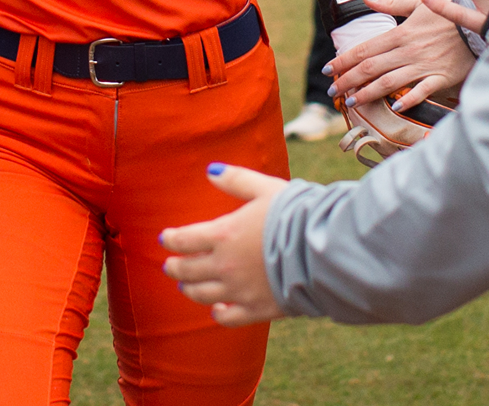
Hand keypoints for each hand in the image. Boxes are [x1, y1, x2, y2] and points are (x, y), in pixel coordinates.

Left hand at [160, 164, 288, 326]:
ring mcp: (239, 290)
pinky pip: (229, 318)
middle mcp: (225, 265)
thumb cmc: (295, 214)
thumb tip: (211, 171)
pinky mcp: (257, 309)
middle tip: (170, 265)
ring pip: (202, 295)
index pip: (184, 240)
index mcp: (223, 234)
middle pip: (187, 270)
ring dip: (189, 289)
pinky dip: (218, 314)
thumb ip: (237, 180)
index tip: (166, 239)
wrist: (322, 251)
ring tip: (185, 285)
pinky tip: (216, 310)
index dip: (172, 239)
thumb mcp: (265, 188)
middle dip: (175, 267)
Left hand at [331, 0, 473, 108]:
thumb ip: (390, 3)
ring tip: (352, 102)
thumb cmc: (448, 13)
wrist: (481, 23)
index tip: (328, 69)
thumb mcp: (419, 2)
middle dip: (348, 80)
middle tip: (333, 91)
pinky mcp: (441, 77)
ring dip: (368, 93)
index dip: (344, 59)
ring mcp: (424, 65)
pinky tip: (394, 107)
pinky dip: (408, 99)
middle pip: (371, 67)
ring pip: (389, 82)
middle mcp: (408, 51)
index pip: (365, 48)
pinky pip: (422, 91)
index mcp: (401, 33)